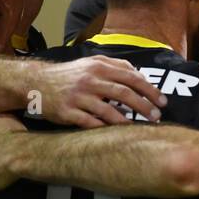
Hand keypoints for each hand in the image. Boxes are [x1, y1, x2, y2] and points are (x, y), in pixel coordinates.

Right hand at [32, 55, 166, 127]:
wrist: (35, 82)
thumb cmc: (69, 75)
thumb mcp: (91, 63)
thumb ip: (115, 66)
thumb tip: (139, 74)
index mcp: (98, 66)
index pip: (131, 77)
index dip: (149, 90)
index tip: (162, 101)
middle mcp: (89, 80)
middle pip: (124, 94)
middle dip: (144, 106)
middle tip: (156, 117)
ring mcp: (78, 97)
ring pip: (109, 111)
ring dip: (128, 121)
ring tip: (140, 128)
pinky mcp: (67, 112)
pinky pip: (90, 123)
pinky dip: (105, 129)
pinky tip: (117, 135)